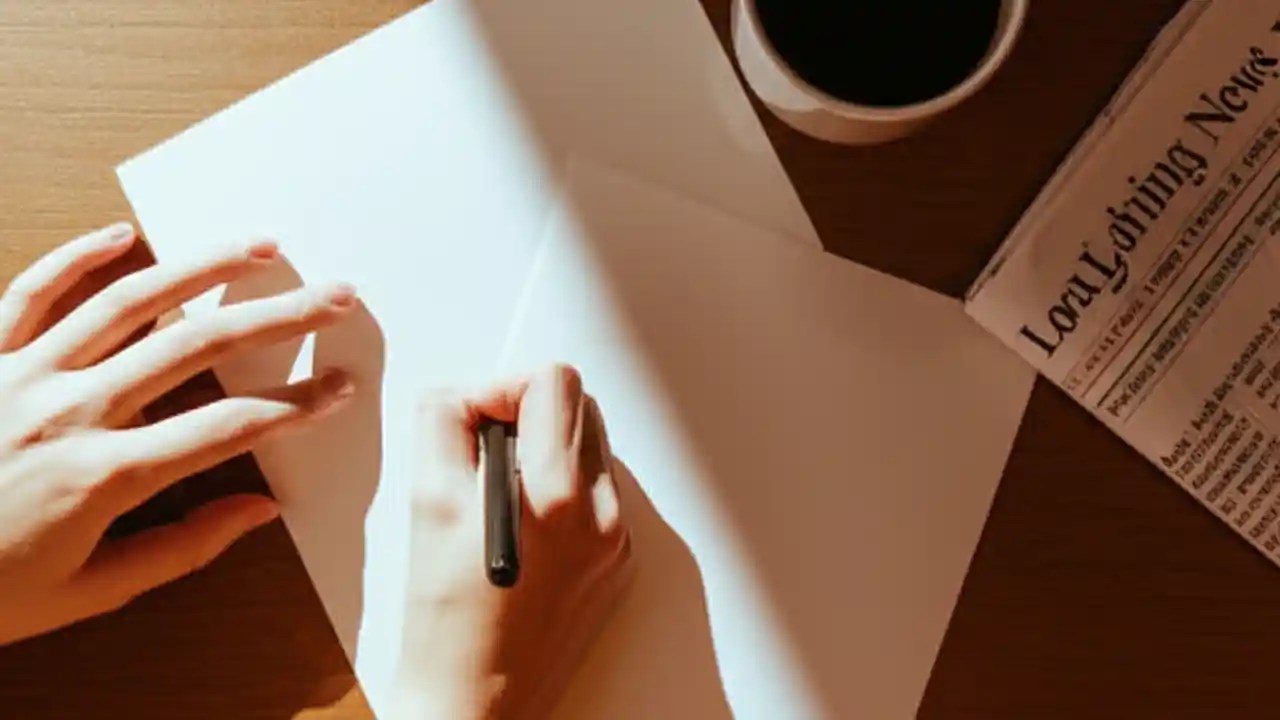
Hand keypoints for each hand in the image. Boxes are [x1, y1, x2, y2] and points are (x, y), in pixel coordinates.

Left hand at [0, 222, 356, 644]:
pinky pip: (31, 291)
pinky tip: (124, 235)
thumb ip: (182, 548)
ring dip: (199, 269)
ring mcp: (20, 374)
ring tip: (256, 248)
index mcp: (102, 475)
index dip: (296, 406)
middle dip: (277, 318)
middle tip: (330, 297)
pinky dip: (78, 257)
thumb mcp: (90, 590)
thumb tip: (258, 511)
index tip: (339, 389)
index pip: (228, 429)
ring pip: (126, 302)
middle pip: (196, 348)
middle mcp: (67, 411)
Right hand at [392, 365, 633, 719]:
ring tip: (501, 499)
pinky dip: (562, 494)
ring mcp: (615, 543)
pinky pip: (597, 498)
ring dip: (547, 453)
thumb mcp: (428, 505)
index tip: (477, 418)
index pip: (554, 383)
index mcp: (556, 495)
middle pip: (580, 409)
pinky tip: (525, 532)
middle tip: (484, 454)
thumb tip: (462, 398)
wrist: (474, 705)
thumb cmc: (445, 624)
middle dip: (530, 415)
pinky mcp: (617, 565)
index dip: (505, 387)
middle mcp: (600, 516)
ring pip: (591, 451)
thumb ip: (444, 427)